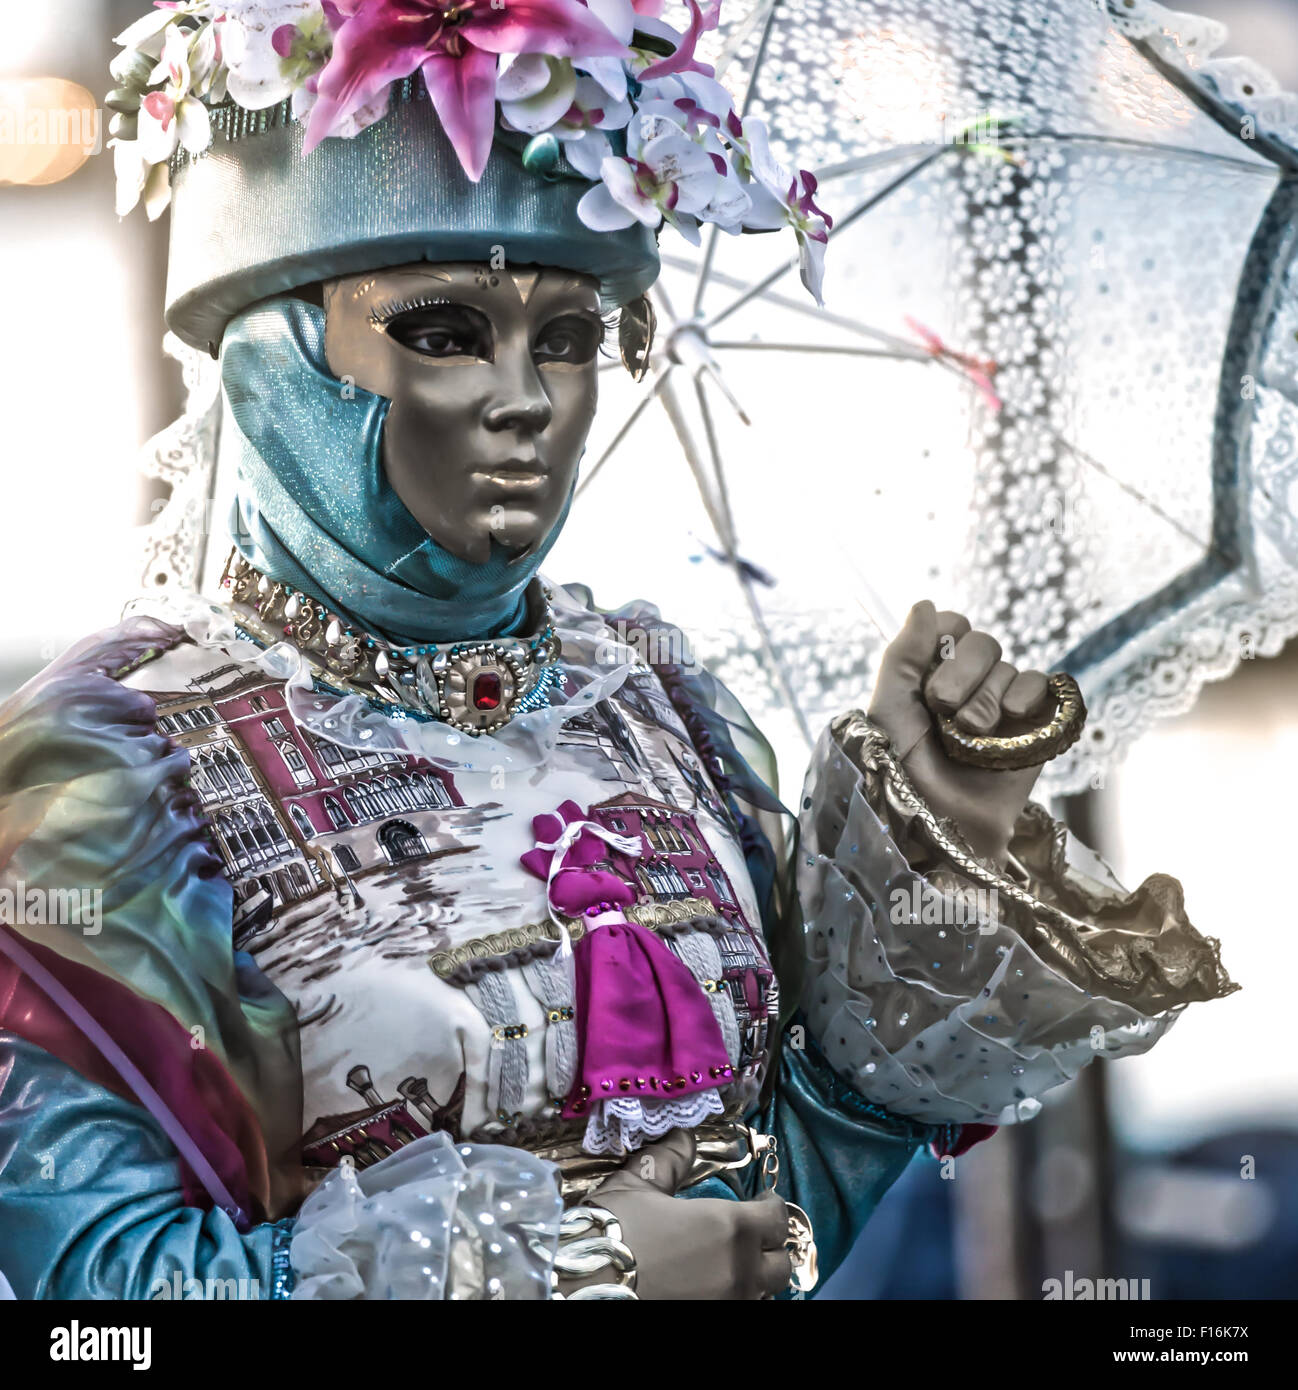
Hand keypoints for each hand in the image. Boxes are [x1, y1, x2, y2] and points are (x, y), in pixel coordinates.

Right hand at [571, 1129, 792, 1299]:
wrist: (587, 1282)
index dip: (771, 1207)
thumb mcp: (640, 1184)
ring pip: (761, 1293)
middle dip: (771, 1248)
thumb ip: (669, 1159)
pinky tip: (711, 1287)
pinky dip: (733, 1297)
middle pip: (780, 1266)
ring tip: (730, 1265)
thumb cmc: (615, 1228)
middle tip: (751, 1237)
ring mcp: (727, 1304)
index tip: (760, 1201)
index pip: (777, 1220)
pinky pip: (735, 1308)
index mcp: (731, 1228)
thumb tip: (684, 1135)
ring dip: (754, 1277)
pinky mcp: (709, 1321)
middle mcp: (740, 1271)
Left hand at [867, 600, 1051, 865]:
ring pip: (1009, 667)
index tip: (928, 668)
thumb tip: (925, 603)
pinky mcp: (1036, 727)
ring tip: (970, 735)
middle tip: (944, 710)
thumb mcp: (888, 707)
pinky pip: (1044, 686)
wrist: (937, 822)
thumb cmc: (903, 770)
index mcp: (931, 676)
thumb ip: (903, 653)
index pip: (951, 627)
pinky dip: (1029, 696)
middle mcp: (969, 686)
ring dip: (988, 697)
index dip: (945, 638)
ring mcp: (1003, 706)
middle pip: (983, 642)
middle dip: (963, 673)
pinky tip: (1012, 720)